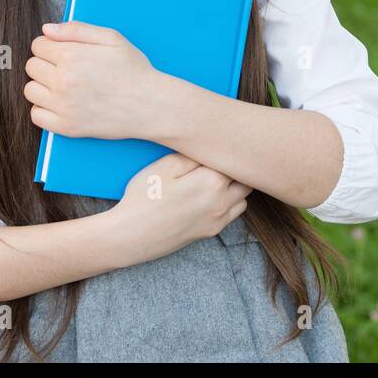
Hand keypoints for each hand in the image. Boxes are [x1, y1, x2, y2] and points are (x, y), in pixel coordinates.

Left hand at [24, 21, 162, 139]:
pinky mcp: (66, 127)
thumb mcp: (111, 38)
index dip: (50, 45)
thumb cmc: (134, 70)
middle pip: (31, 66)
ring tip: (62, 86)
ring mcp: (63, 106)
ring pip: (29, 91)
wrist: (151, 105)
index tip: (64, 52)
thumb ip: (76, 30)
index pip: (37, 45)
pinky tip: (60, 104)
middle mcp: (62, 81)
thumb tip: (46, 29)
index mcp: (71, 56)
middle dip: (45, 64)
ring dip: (42, 86)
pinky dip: (43, 109)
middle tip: (66, 69)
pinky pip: (36, 116)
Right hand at [105, 152, 252, 265]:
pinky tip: (209, 195)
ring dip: (235, 185)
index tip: (220, 141)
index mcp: (212, 181)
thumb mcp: (164, 166)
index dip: (228, 148)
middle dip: (235, 167)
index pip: (234, 158)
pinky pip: (233, 213)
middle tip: (218, 158)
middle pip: (245, 178)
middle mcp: (222, 201)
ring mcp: (219, 219)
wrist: (132, 235)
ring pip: (243, 196)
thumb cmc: (144, 198)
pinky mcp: (211, 231)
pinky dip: (229, 202)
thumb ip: (193, 154)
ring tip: (215, 176)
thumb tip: (213, 147)